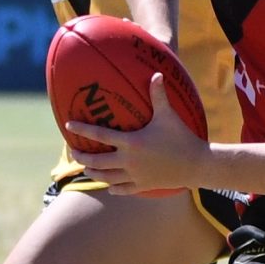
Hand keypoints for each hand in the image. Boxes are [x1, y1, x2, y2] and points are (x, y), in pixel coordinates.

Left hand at [66, 73, 205, 195]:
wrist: (196, 165)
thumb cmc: (182, 137)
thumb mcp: (168, 115)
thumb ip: (159, 95)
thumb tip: (156, 73)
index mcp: (131, 143)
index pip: (100, 135)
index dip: (82, 129)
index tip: (68, 125)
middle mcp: (129, 161)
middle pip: (97, 162)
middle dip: (82, 157)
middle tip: (73, 152)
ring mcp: (135, 176)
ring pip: (106, 178)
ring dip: (94, 173)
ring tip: (86, 169)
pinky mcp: (143, 186)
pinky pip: (122, 190)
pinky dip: (113, 188)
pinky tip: (110, 187)